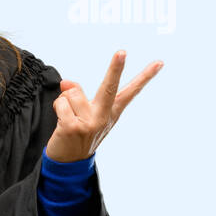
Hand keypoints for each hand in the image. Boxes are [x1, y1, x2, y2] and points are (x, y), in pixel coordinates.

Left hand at [45, 50, 162, 162]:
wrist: (69, 163)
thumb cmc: (78, 133)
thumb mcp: (84, 113)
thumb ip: (78, 94)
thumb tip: (66, 83)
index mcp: (111, 111)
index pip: (132, 90)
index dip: (146, 76)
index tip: (159, 63)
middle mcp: (104, 116)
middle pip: (110, 87)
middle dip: (115, 68)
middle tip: (122, 52)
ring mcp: (90, 123)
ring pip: (72, 93)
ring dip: (64, 102)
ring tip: (68, 116)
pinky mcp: (73, 128)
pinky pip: (60, 104)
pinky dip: (56, 109)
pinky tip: (62, 123)